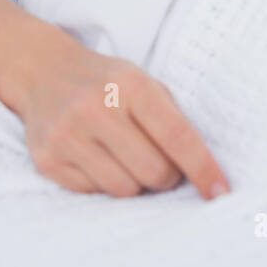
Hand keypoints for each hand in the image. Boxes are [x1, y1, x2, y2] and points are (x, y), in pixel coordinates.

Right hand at [20, 38, 229, 200]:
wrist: (45, 72)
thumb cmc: (109, 83)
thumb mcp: (145, 84)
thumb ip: (173, 120)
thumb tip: (203, 172)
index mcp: (131, 85)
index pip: (177, 136)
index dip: (203, 169)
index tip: (221, 193)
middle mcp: (97, 107)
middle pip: (153, 171)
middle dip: (166, 177)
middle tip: (162, 166)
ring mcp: (68, 134)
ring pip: (124, 189)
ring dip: (136, 183)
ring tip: (128, 159)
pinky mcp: (48, 159)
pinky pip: (94, 193)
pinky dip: (105, 184)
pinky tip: (98, 159)